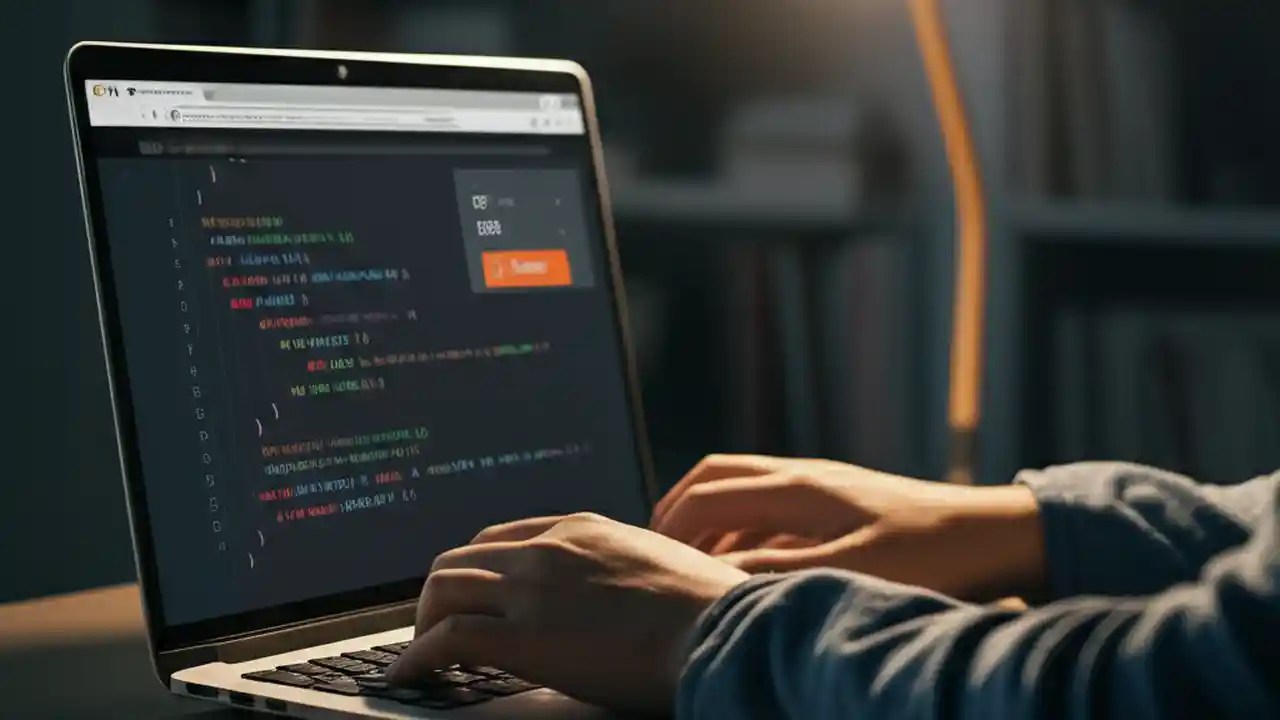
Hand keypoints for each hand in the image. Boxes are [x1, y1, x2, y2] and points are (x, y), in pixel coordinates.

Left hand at [388, 512, 748, 715]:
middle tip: (436, 629)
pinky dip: (416, 658)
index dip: (475, 570)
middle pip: (460, 559)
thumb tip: (628, 594)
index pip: (501, 538)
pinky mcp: (525, 637)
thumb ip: (627, 569)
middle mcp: (549, 548)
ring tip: (422, 657)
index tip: (468, 596)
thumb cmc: (713, 608)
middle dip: (440, 595)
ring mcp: (533, 588)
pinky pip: (446, 639)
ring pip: (442, 589)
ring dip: (423, 624)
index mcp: (583, 528)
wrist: (726, 629)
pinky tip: (407, 677)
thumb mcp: (663, 564)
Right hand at [651, 454, 1044, 601]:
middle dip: (678, 508)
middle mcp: (804, 474)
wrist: (1001, 533)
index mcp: (798, 488)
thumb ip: (776, 573)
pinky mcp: (842, 496)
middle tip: (656, 547)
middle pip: (716, 475)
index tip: (651, 564)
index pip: (707, 496)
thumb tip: (713, 575)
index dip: (670, 528)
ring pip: (743, 484)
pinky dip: (743, 523)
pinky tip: (750, 558)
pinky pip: (772, 500)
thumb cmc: (934, 556)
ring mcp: (824, 482)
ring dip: (710, 515)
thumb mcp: (851, 573)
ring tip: (693, 556)